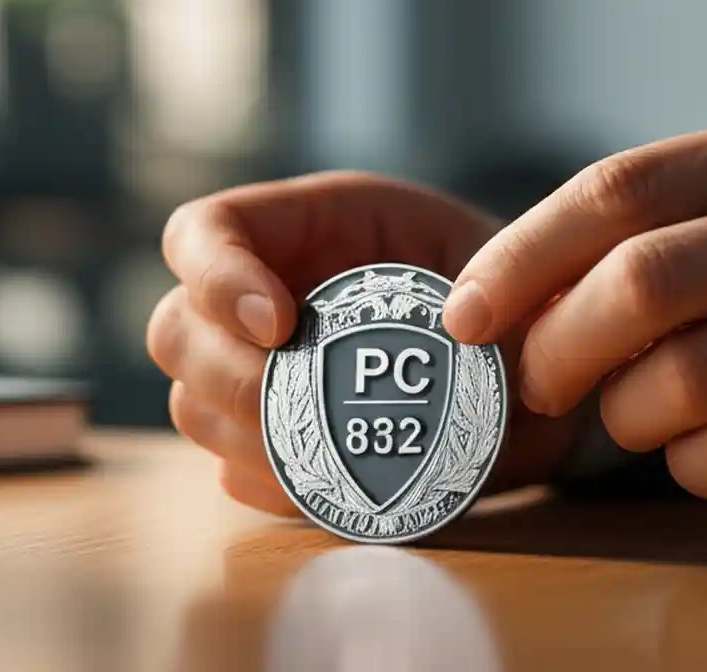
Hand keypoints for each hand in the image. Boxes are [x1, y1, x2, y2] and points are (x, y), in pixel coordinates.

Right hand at [147, 172, 581, 514]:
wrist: (531, 365)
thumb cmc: (519, 298)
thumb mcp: (513, 270)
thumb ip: (488, 294)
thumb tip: (454, 335)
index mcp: (312, 224)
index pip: (205, 230)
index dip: (217, 275)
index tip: (279, 325)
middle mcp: (266, 293)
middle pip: (175, 328)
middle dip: (225, 373)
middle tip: (299, 405)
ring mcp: (260, 370)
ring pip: (191, 403)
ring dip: (244, 435)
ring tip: (327, 454)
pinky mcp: (275, 436)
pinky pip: (232, 468)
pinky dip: (270, 481)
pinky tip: (332, 482)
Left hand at [444, 116, 706, 501]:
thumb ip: (672, 233)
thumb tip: (522, 297)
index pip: (618, 190)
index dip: (520, 255)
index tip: (464, 313)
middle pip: (639, 283)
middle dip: (557, 347)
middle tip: (539, 382)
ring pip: (681, 381)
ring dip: (625, 416)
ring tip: (636, 414)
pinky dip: (689, 466)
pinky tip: (704, 451)